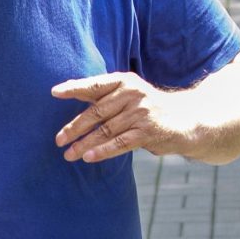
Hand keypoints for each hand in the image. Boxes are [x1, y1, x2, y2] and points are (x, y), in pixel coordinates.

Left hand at [50, 71, 201, 163]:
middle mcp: (132, 94)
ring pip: (105, 131)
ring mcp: (141, 113)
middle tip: (58, 140)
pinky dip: (102, 151)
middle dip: (74, 127)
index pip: (95, 85)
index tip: (54, 92)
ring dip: (84, 144)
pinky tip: (88, 157)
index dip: (74, 88)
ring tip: (69, 154)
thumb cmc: (147, 108)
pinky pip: (120, 143)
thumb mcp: (128, 94)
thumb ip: (102, 94)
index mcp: (124, 81)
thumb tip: (67, 90)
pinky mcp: (148, 132)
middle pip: (96, 112)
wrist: (184, 120)